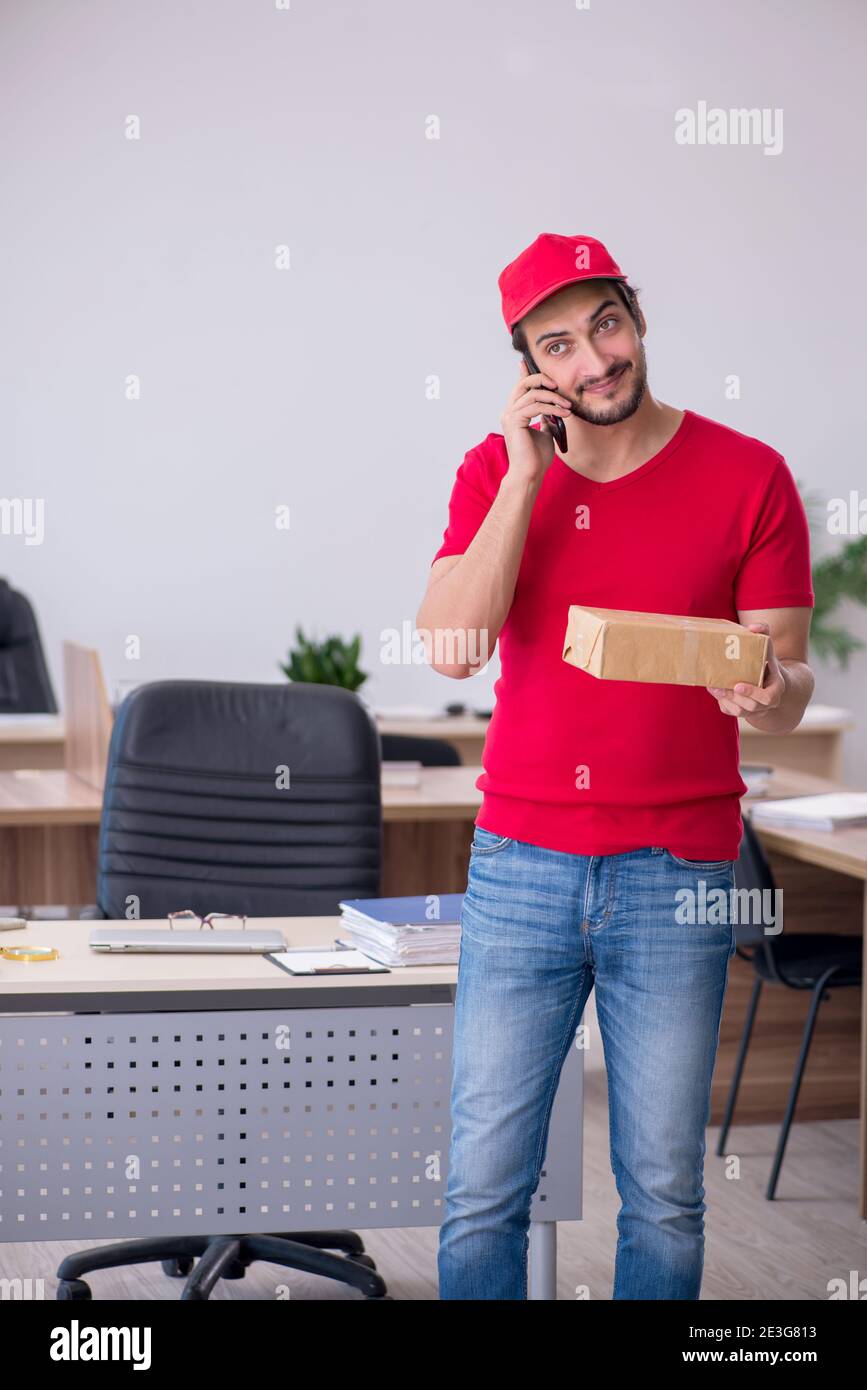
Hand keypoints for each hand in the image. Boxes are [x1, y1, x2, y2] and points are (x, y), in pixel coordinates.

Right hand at [500, 359, 572, 485]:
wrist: (530, 474)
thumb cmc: (536, 458)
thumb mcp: (545, 433)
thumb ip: (546, 419)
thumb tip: (554, 410)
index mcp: (515, 413)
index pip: (520, 387)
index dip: (524, 373)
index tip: (528, 362)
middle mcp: (509, 412)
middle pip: (523, 384)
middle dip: (542, 380)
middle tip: (558, 386)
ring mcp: (510, 416)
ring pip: (532, 394)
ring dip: (554, 398)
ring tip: (567, 407)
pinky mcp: (514, 421)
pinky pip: (535, 406)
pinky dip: (551, 408)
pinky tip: (563, 413)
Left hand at [706, 622, 786, 718]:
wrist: (767, 681)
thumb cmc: (766, 663)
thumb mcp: (768, 649)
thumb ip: (764, 636)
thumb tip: (754, 627)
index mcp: (775, 689)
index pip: (767, 698)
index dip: (752, 693)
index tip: (738, 685)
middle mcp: (766, 704)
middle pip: (751, 706)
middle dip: (734, 697)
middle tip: (720, 686)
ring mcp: (754, 709)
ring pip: (739, 711)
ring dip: (725, 700)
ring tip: (713, 687)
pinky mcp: (742, 711)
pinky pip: (730, 711)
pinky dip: (722, 702)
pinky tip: (715, 690)